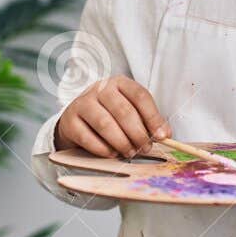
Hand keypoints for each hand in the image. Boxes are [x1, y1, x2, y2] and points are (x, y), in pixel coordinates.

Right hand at [53, 76, 171, 157]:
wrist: (77, 119)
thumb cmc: (110, 115)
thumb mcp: (129, 110)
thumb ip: (147, 120)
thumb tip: (165, 134)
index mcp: (119, 82)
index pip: (140, 96)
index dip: (154, 117)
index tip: (163, 135)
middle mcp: (99, 89)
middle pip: (124, 111)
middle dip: (138, 134)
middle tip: (145, 148)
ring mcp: (82, 103)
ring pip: (106, 124)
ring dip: (122, 142)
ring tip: (130, 152)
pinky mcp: (70, 121)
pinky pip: (88, 138)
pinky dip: (103, 150)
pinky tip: (112, 153)